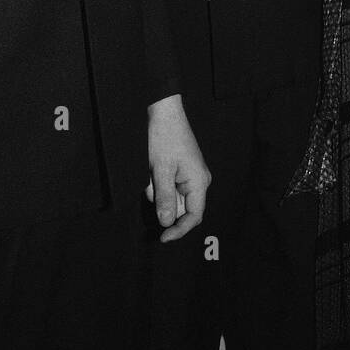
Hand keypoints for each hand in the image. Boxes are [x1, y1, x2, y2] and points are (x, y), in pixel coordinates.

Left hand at [146, 95, 210, 242]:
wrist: (164, 111)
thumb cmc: (164, 137)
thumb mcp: (160, 170)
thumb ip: (165, 198)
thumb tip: (167, 223)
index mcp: (199, 182)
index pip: (194, 217)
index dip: (179, 230)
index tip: (162, 238)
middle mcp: (199, 180)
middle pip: (183, 208)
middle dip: (163, 204)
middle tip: (149, 189)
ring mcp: (191, 174)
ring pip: (174, 197)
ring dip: (159, 193)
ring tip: (151, 174)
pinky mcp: (182, 169)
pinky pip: (170, 186)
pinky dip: (159, 184)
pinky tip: (152, 169)